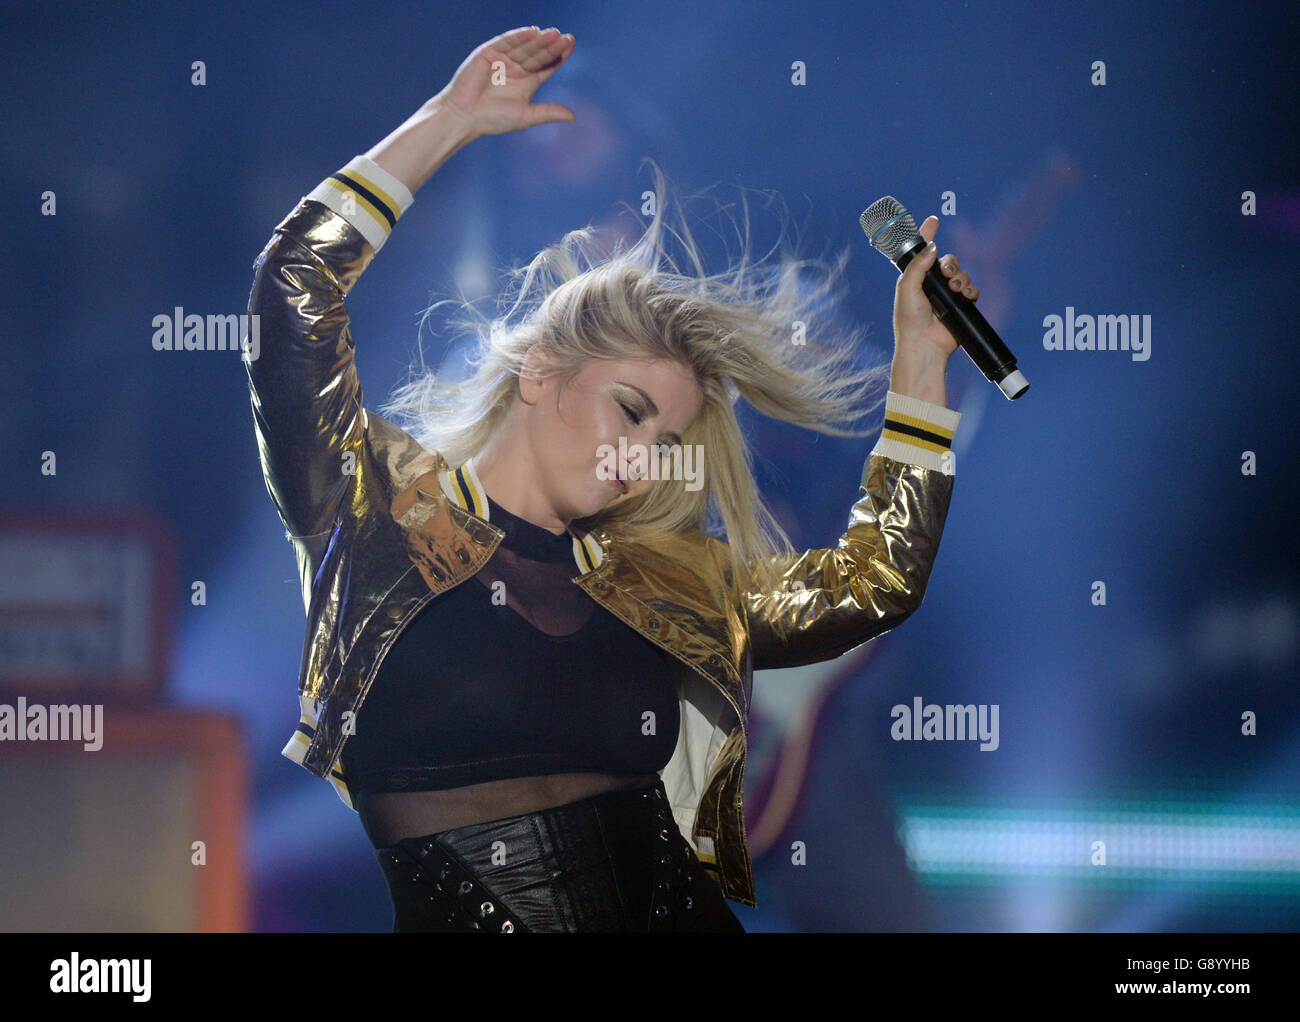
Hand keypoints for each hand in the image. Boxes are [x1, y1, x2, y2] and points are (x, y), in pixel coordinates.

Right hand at [436, 25, 576, 140]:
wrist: (464, 116)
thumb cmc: (492, 119)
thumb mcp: (525, 116)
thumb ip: (548, 113)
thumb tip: (574, 117)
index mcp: (527, 82)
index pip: (547, 65)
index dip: (559, 56)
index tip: (571, 43)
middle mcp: (516, 68)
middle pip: (538, 54)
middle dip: (551, 46)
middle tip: (566, 38)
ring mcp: (502, 59)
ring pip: (525, 47)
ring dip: (538, 40)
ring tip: (554, 34)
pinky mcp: (488, 52)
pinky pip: (506, 42)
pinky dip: (519, 36)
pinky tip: (533, 31)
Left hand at [892, 215, 979, 366]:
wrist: (924, 345)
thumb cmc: (909, 320)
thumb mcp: (907, 288)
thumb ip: (917, 265)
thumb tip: (931, 246)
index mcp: (915, 278)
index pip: (922, 251)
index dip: (927, 235)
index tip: (933, 220)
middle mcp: (931, 284)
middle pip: (947, 260)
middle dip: (950, 262)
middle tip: (946, 272)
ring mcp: (946, 295)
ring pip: (961, 274)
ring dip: (961, 276)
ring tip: (955, 288)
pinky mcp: (960, 306)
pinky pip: (971, 290)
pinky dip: (970, 290)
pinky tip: (965, 295)